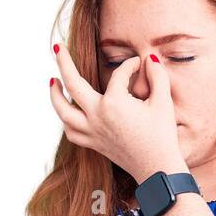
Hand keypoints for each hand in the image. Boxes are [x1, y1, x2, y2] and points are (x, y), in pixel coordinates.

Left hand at [48, 44, 186, 182]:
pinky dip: (66, 121)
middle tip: (58, 47)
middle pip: (73, 84)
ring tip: (52, 81)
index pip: (119, 74)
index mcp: (115, 102)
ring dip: (55, 95)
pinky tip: (67, 112)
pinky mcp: (93, 143)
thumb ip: (158, 76)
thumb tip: (149, 58)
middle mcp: (98, 115)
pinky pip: (71, 131)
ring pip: (63, 111)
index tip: (139, 63)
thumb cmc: (162, 136)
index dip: (130, 65)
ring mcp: (92, 131)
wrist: (157, 168)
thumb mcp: (164, 103)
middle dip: (63, 62)